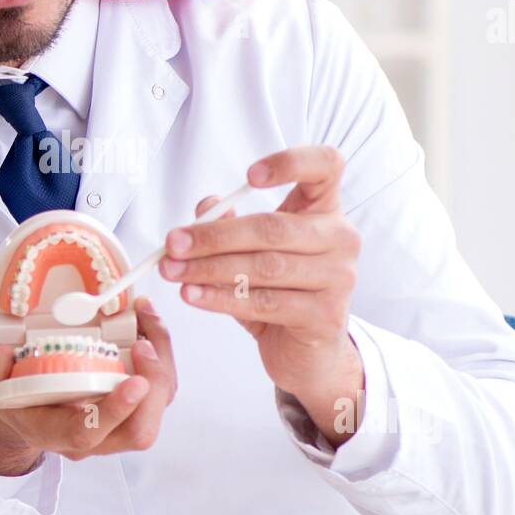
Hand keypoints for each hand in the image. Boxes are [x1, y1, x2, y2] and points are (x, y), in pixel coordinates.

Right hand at [0, 296, 177, 473]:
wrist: (4, 385)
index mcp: (47, 429)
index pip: (87, 433)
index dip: (115, 412)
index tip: (134, 381)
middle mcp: (85, 434)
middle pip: (137, 431)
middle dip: (153, 387)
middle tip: (144, 341)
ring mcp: (109, 421)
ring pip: (154, 409)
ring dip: (161, 366)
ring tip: (146, 317)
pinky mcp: (124, 401)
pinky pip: (156, 387)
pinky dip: (159, 353)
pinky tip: (144, 319)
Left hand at [158, 145, 364, 440]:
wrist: (308, 352)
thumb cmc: (281, 291)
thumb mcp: (254, 252)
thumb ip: (231, 223)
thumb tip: (205, 207)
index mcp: (326, 210)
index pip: (326, 166)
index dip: (290, 162)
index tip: (248, 176)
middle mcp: (340, 238)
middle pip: (273, 227)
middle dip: (214, 236)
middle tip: (173, 243)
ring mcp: (338, 278)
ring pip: (265, 267)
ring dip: (209, 269)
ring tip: (173, 271)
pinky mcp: (324, 316)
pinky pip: (264, 303)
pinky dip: (221, 299)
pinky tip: (194, 296)